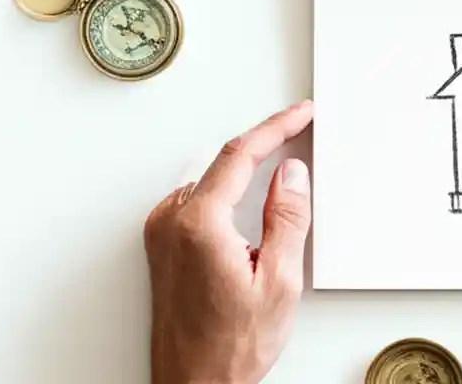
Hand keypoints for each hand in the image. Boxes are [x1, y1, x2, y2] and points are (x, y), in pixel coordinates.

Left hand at [144, 101, 313, 383]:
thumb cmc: (230, 347)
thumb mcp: (279, 281)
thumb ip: (287, 218)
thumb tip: (290, 174)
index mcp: (200, 225)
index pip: (240, 155)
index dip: (276, 127)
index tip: (300, 113)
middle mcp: (171, 224)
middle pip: (223, 163)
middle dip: (263, 143)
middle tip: (297, 127)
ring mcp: (161, 235)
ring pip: (210, 180)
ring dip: (243, 169)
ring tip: (278, 161)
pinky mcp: (161, 247)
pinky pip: (196, 201)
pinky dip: (225, 191)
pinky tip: (247, 198)